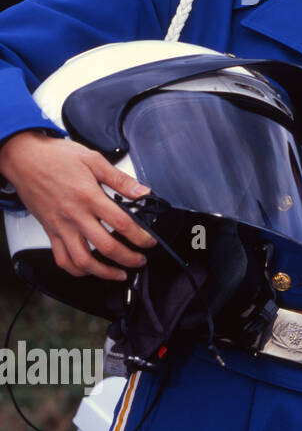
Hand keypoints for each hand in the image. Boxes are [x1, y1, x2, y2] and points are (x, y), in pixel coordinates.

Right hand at [0, 131, 155, 279]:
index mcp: (89, 197)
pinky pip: (61, 258)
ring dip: (103, 272)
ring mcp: (60, 226)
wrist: (23, 158)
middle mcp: (74, 215)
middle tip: (140, 261)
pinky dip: (76, 270)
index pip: (122, 224)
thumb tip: (142, 191)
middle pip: (106, 246)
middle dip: (128, 259)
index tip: (149, 241)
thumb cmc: (55, 157)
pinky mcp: (50, 231)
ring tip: (118, 274)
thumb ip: (120, 179)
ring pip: (82, 260)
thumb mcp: (93, 160)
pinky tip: (89, 270)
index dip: (140, 236)